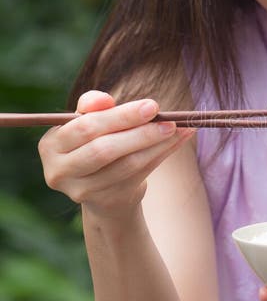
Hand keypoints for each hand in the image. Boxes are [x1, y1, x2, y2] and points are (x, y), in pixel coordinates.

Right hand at [39, 90, 193, 217]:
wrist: (100, 185)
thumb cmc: (94, 141)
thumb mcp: (89, 121)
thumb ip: (92, 106)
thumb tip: (104, 99)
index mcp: (51, 145)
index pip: (86, 128)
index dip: (120, 117)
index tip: (152, 106)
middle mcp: (60, 172)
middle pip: (104, 150)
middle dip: (140, 133)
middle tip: (170, 121)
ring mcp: (83, 191)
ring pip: (127, 165)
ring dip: (158, 145)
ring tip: (181, 129)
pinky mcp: (107, 201)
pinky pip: (140, 175)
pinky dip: (162, 155)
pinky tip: (179, 140)